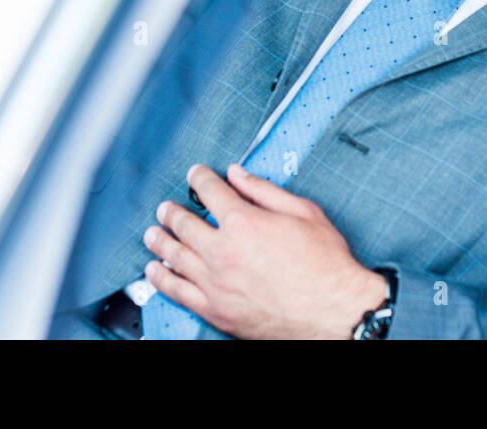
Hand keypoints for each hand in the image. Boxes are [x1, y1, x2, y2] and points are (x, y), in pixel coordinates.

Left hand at [143, 163, 388, 338]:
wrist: (334, 312)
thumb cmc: (325, 265)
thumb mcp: (303, 212)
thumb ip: (264, 191)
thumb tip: (238, 175)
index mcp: (243, 221)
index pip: (209, 191)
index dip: (199, 178)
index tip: (194, 175)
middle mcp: (223, 251)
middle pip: (184, 224)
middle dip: (172, 212)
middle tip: (165, 208)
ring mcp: (216, 283)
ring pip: (175, 257)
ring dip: (160, 242)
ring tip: (152, 234)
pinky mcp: (216, 310)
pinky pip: (178, 292)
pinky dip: (162, 279)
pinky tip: (155, 271)